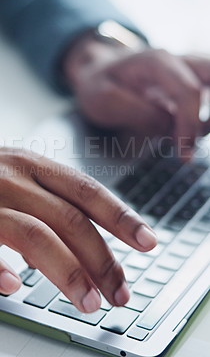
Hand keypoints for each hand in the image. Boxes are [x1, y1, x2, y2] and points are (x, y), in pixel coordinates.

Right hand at [0, 148, 156, 311]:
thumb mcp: (22, 178)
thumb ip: (52, 203)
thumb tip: (91, 243)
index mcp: (35, 165)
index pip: (88, 191)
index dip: (121, 216)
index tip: (148, 241)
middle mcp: (14, 176)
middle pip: (70, 219)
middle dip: (102, 258)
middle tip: (121, 292)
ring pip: (36, 235)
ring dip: (68, 272)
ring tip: (89, 302)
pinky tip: (14, 289)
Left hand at [64, 36, 209, 151]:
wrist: (97, 70)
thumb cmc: (98, 83)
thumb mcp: (105, 99)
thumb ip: (139, 114)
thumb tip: (170, 127)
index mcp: (157, 62)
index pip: (188, 92)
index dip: (190, 125)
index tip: (184, 154)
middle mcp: (177, 62)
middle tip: (197, 138)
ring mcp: (185, 73)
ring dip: (207, 116)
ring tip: (187, 141)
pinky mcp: (187, 86)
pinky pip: (207, 94)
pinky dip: (203, 117)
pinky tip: (187, 135)